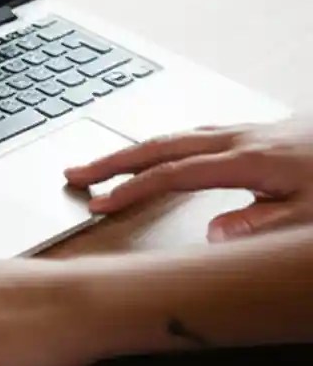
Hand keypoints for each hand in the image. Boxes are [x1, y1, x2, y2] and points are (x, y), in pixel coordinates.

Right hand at [64, 119, 312, 241]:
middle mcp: (246, 139)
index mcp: (251, 159)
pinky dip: (172, 144)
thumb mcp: (311, 221)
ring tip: (108, 165)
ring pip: (181, 134)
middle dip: (114, 160)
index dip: (130, 190)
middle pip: (163, 144)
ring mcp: (254, 131)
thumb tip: (213, 233)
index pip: (172, 174)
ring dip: (139, 150)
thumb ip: (260, 226)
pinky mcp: (266, 133)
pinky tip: (170, 152)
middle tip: (76, 173)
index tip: (97, 203)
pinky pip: (203, 133)